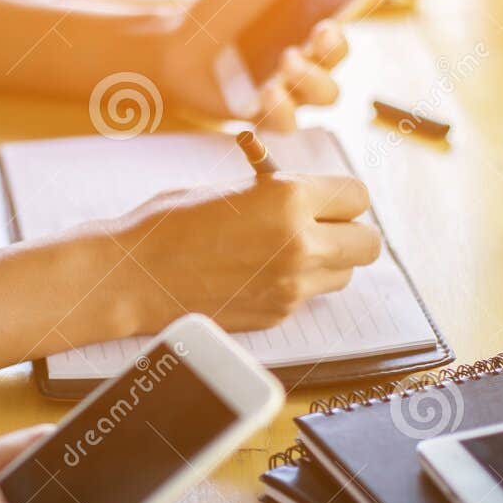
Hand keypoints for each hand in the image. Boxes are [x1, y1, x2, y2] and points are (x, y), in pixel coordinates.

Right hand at [103, 174, 382, 333]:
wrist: (134, 275)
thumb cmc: (170, 222)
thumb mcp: (230, 189)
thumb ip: (277, 191)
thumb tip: (309, 195)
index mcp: (289, 198)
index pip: (357, 197)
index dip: (340, 197)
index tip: (323, 200)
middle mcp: (300, 243)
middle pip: (368, 243)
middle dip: (348, 232)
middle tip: (321, 227)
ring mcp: (291, 285)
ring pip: (343, 273)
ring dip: (327, 261)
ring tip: (287, 252)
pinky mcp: (277, 314)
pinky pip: (308, 297)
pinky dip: (294, 285)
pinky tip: (257, 274)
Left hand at [147, 0, 348, 121]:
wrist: (174, 44)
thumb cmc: (223, 10)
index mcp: (312, 29)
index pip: (351, 18)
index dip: (367, 8)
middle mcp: (308, 62)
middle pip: (341, 62)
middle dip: (337, 47)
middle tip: (321, 29)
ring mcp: (288, 92)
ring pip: (325, 97)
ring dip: (312, 78)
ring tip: (287, 60)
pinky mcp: (263, 117)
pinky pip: (287, 124)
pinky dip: (282, 109)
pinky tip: (268, 92)